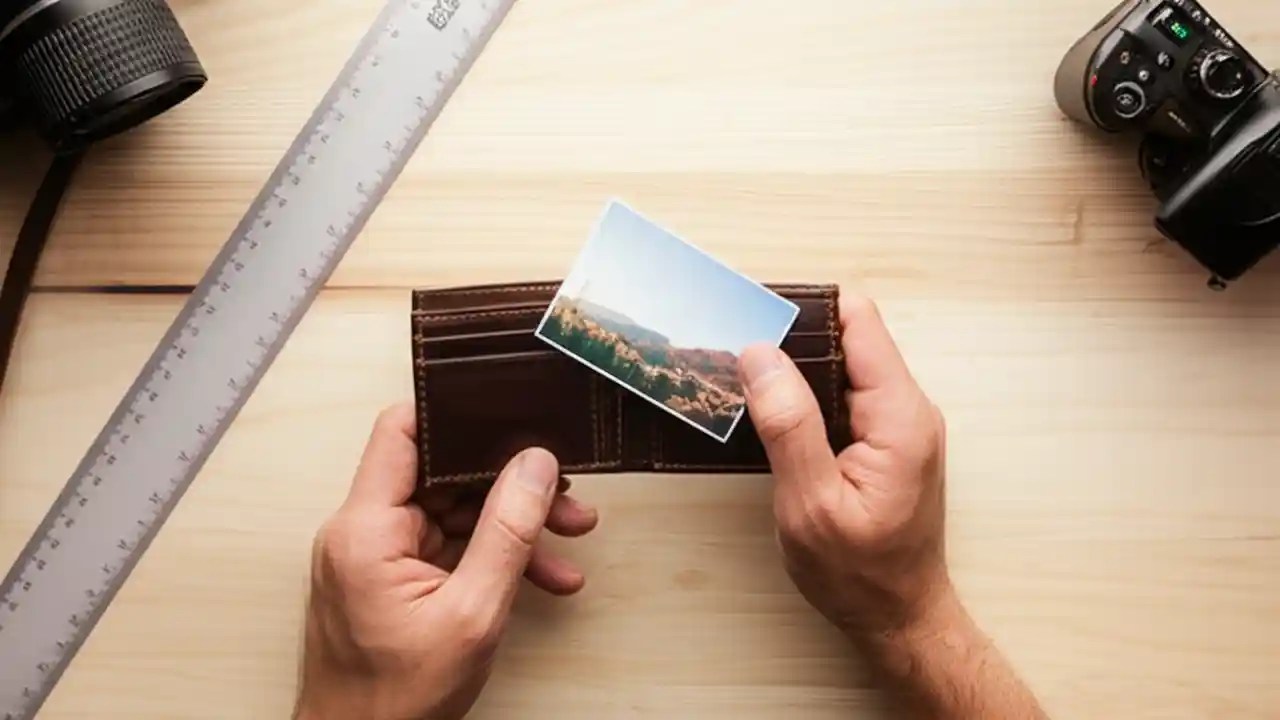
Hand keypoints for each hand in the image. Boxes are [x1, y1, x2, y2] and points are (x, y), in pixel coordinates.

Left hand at [295, 404, 598, 719]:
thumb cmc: (395, 701)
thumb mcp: (472, 614)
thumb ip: (507, 534)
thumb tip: (537, 465)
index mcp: (366, 529)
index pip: (403, 432)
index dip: (455, 413)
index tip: (510, 410)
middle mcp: (363, 532)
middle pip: (443, 474)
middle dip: (511, 484)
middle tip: (567, 496)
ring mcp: (377, 556)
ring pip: (455, 511)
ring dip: (513, 526)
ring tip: (571, 539)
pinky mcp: (392, 578)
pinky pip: (450, 547)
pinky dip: (494, 558)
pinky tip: (544, 577)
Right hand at [739, 294, 949, 638]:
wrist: (898, 620)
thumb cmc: (858, 574)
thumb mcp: (811, 504)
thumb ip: (789, 425)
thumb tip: (761, 355)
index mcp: (900, 416)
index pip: (859, 323)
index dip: (805, 311)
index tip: (752, 316)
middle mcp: (909, 410)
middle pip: (848, 339)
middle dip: (791, 340)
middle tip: (733, 350)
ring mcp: (900, 425)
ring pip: (843, 368)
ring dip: (795, 370)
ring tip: (742, 379)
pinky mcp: (885, 441)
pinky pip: (844, 397)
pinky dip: (806, 397)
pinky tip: (770, 412)